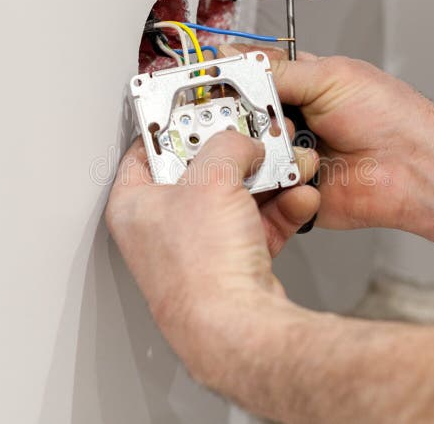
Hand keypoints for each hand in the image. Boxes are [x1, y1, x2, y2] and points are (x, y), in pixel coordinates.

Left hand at [105, 131, 318, 377]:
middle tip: (253, 132)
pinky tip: (298, 196)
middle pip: (200, 171)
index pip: (146, 148)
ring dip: (266, 178)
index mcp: (135, 205)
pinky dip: (281, 208)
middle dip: (235, 152)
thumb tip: (240, 141)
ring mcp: (200, 247)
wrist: (239, 328)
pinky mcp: (233, 263)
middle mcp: (163, 227)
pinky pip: (258, 223)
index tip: (198, 105)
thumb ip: (226, 146)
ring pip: (235, 197)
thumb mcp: (211, 180)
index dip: (174, 122)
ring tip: (286, 161)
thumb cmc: (201, 269)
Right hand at [221, 45, 433, 233]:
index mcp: (300, 86)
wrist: (412, 169)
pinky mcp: (289, 190)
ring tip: (283, 144)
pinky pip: (260, 185)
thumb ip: (278, 70)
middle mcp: (290, 122)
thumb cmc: (391, 118)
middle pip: (239, 116)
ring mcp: (288, 156)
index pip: (249, 77)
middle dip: (240, 117)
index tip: (209, 81)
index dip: (228, 79)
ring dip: (259, 147)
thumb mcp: (331, 77)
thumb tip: (236, 61)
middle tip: (246, 117)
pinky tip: (286, 170)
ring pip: (244, 151)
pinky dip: (267, 178)